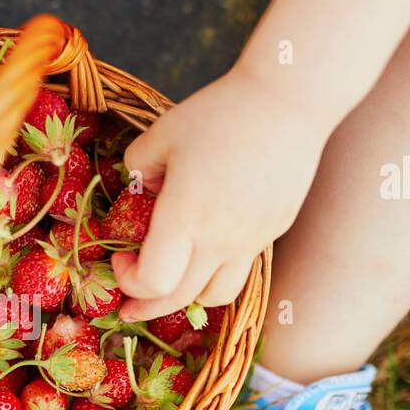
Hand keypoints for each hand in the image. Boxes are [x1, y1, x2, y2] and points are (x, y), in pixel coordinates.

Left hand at [113, 68, 330, 320]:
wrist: (289, 102)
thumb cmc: (219, 113)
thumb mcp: (161, 134)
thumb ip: (138, 167)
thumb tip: (137, 189)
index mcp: (185, 217)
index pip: (153, 283)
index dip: (129, 281)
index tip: (120, 258)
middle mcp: (219, 239)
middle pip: (180, 300)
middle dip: (147, 307)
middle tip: (129, 305)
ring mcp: (251, 240)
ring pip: (216, 294)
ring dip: (186, 298)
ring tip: (171, 287)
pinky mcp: (272, 231)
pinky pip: (240, 267)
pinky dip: (215, 271)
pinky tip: (205, 250)